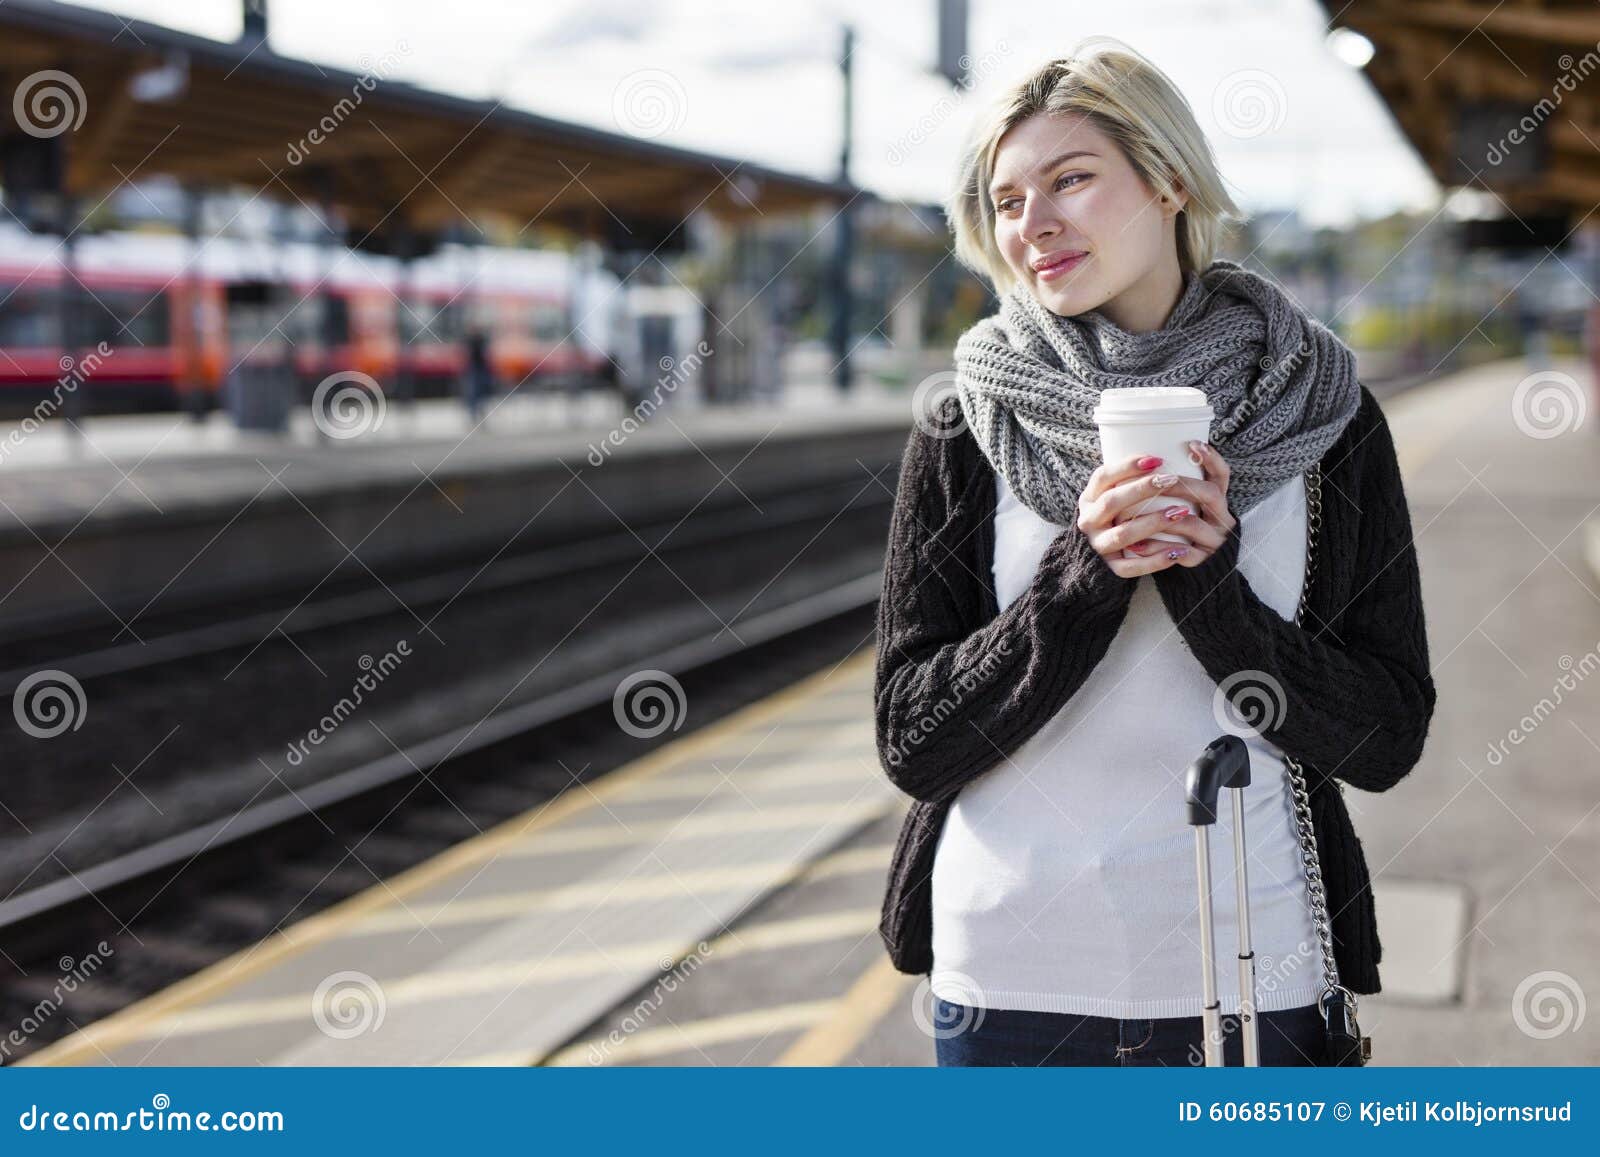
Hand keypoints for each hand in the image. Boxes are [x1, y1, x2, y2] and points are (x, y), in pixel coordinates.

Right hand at [1077, 451, 1197, 577]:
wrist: (1095, 558)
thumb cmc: (1115, 518)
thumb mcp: (1112, 496)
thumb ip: (1128, 482)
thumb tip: (1166, 456)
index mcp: (1089, 499)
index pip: (1103, 477)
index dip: (1127, 466)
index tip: (1157, 459)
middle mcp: (1088, 521)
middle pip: (1112, 502)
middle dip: (1142, 489)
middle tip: (1171, 480)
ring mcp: (1098, 545)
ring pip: (1123, 534)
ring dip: (1153, 522)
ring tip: (1181, 512)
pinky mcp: (1109, 568)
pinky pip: (1131, 567)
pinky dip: (1155, 560)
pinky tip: (1178, 552)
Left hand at [1117, 440, 1237, 568]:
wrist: (1197, 568)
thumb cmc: (1181, 531)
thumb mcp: (1186, 507)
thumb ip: (1173, 489)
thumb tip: (1141, 463)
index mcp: (1216, 502)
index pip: (1221, 476)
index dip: (1211, 459)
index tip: (1192, 444)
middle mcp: (1221, 519)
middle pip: (1210, 494)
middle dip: (1183, 485)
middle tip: (1159, 479)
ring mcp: (1214, 541)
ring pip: (1193, 525)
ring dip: (1163, 518)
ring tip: (1136, 514)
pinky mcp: (1203, 562)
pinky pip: (1182, 555)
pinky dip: (1158, 550)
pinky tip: (1138, 546)